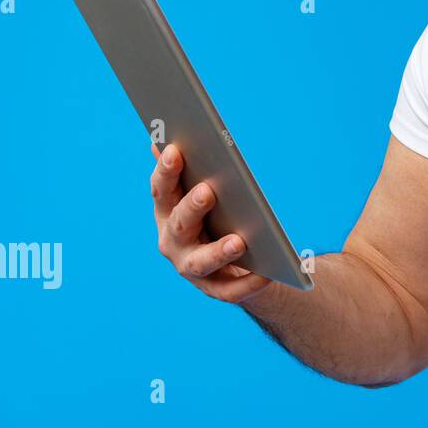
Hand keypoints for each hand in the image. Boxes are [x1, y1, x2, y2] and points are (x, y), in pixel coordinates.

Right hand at [150, 142, 273, 303]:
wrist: (234, 259)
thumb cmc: (218, 213)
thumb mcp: (203, 190)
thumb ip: (187, 169)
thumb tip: (164, 138)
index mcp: (168, 211)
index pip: (162, 189)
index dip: (166, 170)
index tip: (176, 149)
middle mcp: (172, 240)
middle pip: (180, 223)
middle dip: (192, 207)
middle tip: (209, 190)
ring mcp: (190, 267)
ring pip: (201, 261)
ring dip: (218, 251)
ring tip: (239, 242)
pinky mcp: (213, 289)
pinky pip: (229, 290)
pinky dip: (247, 283)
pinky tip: (266, 274)